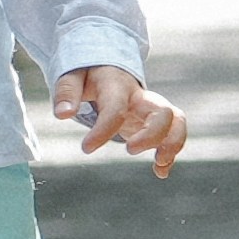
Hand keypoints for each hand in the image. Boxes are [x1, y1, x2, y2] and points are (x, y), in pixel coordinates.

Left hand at [57, 63, 190, 174]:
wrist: (108, 67)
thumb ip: (66, 92)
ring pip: (176, 121)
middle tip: (130, 150)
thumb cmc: (88, 74)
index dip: (103, 130)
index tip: (86, 148)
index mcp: (118, 86)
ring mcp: (151, 109)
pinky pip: (173, 133)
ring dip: (173, 143)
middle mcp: (142, 97)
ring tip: (159, 164)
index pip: (116, 107)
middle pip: (162, 111)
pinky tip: (160, 172)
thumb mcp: (72, 76)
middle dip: (152, 134)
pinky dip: (171, 153)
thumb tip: (62, 114)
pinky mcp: (155, 122)